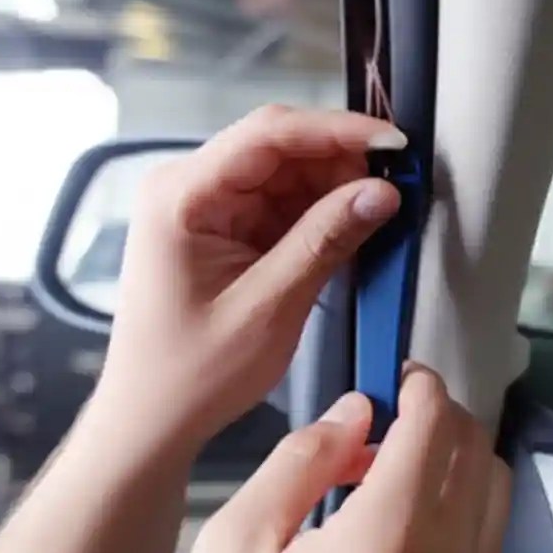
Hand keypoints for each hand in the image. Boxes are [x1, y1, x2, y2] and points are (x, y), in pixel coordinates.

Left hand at [93, 105, 406, 448]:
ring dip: (338, 188)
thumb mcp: (268, 307)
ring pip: (291, 173)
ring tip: (383, 212)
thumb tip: (382, 192)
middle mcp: (191, 186)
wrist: (152, 421)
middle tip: (400, 185)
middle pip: (283, 147)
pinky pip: (286, 203)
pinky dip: (324, 214)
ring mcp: (209, 206)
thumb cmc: (190, 374)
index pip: (270, 133)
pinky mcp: (228, 229)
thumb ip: (325, 241)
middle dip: (344, 161)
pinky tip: (355, 229)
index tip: (394, 145)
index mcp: (183, 193)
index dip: (338, 131)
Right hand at [194, 367, 511, 552]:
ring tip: (390, 472)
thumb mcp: (239, 543)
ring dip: (455, 458)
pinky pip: (488, 533)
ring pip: (493, 488)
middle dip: (437, 415)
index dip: (418, 383)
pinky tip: (405, 517)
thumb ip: (299, 462)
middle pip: (474, 445)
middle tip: (386, 421)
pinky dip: (462, 502)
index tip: (396, 375)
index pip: (437, 420)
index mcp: (389, 529)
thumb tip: (351, 414)